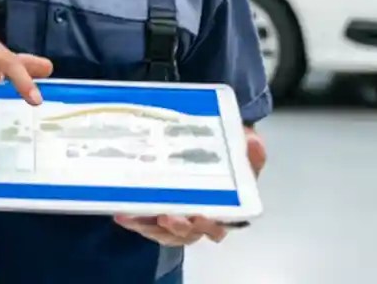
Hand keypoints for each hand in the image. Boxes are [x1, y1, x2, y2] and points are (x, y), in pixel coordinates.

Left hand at [115, 127, 266, 245]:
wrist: (206, 148)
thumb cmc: (226, 155)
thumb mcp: (243, 149)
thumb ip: (251, 150)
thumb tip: (253, 143)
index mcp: (225, 209)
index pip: (219, 224)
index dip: (209, 225)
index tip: (200, 216)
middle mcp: (200, 219)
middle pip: (189, 232)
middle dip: (178, 227)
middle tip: (167, 217)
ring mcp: (178, 218)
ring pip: (164, 232)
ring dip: (149, 226)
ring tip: (134, 216)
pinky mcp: (157, 214)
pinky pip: (146, 223)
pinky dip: (134, 220)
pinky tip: (122, 213)